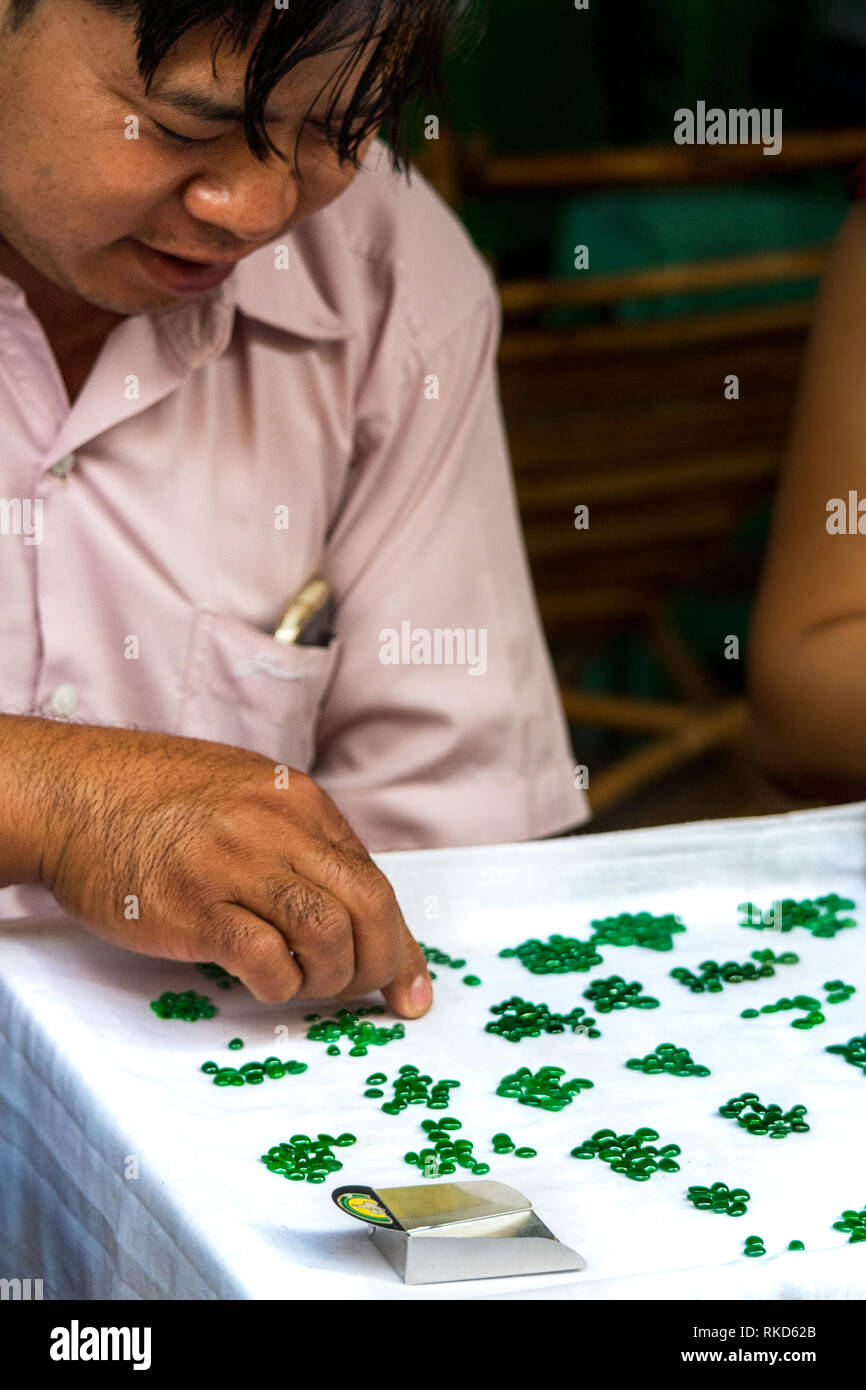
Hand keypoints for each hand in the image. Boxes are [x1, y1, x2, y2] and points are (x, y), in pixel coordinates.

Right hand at [37, 722, 432, 1014]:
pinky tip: (263, 984)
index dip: (399, 942)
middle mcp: (277, 826)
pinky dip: (279, 983)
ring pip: (327, 931)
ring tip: (305, 986)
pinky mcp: (193, 904)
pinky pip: (264, 956)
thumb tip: (348, 906)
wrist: (75, 793)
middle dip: (381, 964)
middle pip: (367, 904)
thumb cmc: (156, 799)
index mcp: (299, 801)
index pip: (373, 878)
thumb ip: (298, 842)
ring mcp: (235, 863)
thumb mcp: (246, 796)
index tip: (409, 989)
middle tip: (365, 996)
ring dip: (330, 977)